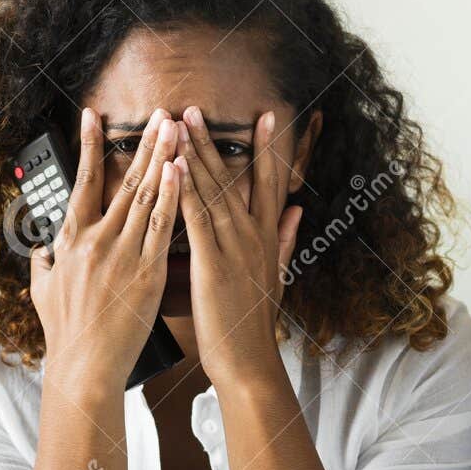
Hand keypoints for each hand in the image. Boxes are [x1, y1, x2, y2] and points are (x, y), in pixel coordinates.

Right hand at [30, 108, 179, 395]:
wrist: (84, 365)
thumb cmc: (65, 332)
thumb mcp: (42, 291)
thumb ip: (45, 264)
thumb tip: (44, 249)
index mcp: (69, 239)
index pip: (81, 181)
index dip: (88, 145)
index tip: (93, 115)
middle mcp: (94, 239)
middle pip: (123, 181)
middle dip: (142, 144)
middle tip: (159, 114)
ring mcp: (121, 254)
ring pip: (145, 196)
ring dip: (162, 159)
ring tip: (175, 130)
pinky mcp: (146, 273)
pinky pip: (162, 227)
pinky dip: (173, 197)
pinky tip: (181, 172)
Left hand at [174, 106, 303, 387]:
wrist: (248, 359)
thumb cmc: (255, 323)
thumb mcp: (277, 276)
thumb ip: (286, 240)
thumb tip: (298, 211)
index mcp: (268, 239)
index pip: (269, 184)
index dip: (266, 150)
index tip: (264, 118)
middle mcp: (253, 237)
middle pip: (235, 180)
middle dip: (213, 143)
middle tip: (195, 110)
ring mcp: (234, 249)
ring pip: (213, 193)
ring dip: (194, 157)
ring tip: (178, 125)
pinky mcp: (212, 264)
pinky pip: (196, 220)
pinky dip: (184, 192)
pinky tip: (172, 168)